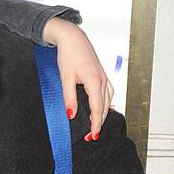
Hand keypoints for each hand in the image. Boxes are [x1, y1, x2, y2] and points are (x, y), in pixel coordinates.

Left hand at [42, 17, 113, 136]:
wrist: (72, 37)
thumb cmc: (68, 54)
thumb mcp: (65, 78)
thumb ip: (69, 98)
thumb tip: (71, 115)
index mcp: (94, 81)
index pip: (97, 109)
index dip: (96, 124)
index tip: (93, 136)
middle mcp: (102, 79)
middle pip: (105, 107)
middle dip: (99, 123)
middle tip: (92, 136)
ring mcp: (104, 77)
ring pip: (108, 100)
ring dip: (103, 114)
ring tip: (96, 126)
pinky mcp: (102, 75)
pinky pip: (108, 93)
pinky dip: (106, 104)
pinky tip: (102, 109)